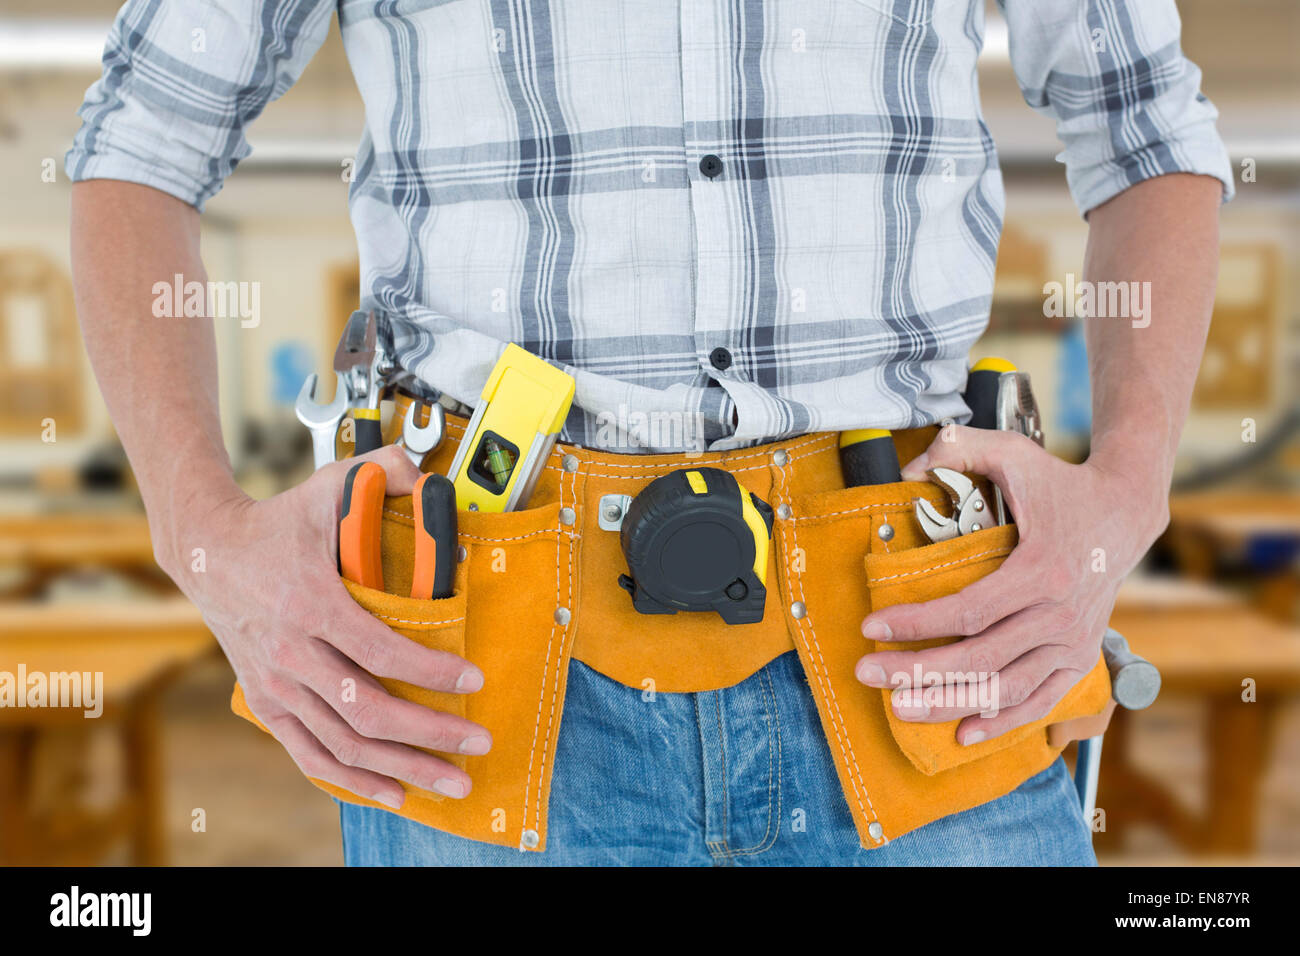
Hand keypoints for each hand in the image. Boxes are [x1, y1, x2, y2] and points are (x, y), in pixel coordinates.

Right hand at [156, 444, 488, 808]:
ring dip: (402, 767)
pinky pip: (310, 754)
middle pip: (365, 709)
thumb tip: (426, 466)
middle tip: (479, 741)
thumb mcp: (326, 488)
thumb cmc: (277, 522)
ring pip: (343, 742)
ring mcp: (274, 684)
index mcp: (309, 602)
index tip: (473, 681)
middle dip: (429, 733)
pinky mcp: (267, 702)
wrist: (206, 551)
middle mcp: (289, 652)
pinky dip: (353, 780)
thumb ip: (378, 473)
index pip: (378, 649)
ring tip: (453, 781)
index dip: (428, 671)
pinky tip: (394, 794)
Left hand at [854, 426, 1167, 744]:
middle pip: (979, 657)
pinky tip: (961, 732)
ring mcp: (1073, 642)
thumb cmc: (1061, 483)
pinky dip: (1001, 721)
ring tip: (899, 706)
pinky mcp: (1080, 658)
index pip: (968, 610)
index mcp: (1042, 570)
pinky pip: (1039, 701)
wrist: (1125, 510)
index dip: (916, 623)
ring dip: (949, 702)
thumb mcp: (1012, 452)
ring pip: (1004, 688)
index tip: (870, 627)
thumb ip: (959, 449)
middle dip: (917, 670)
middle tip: (868, 674)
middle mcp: (1061, 614)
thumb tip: (908, 468)